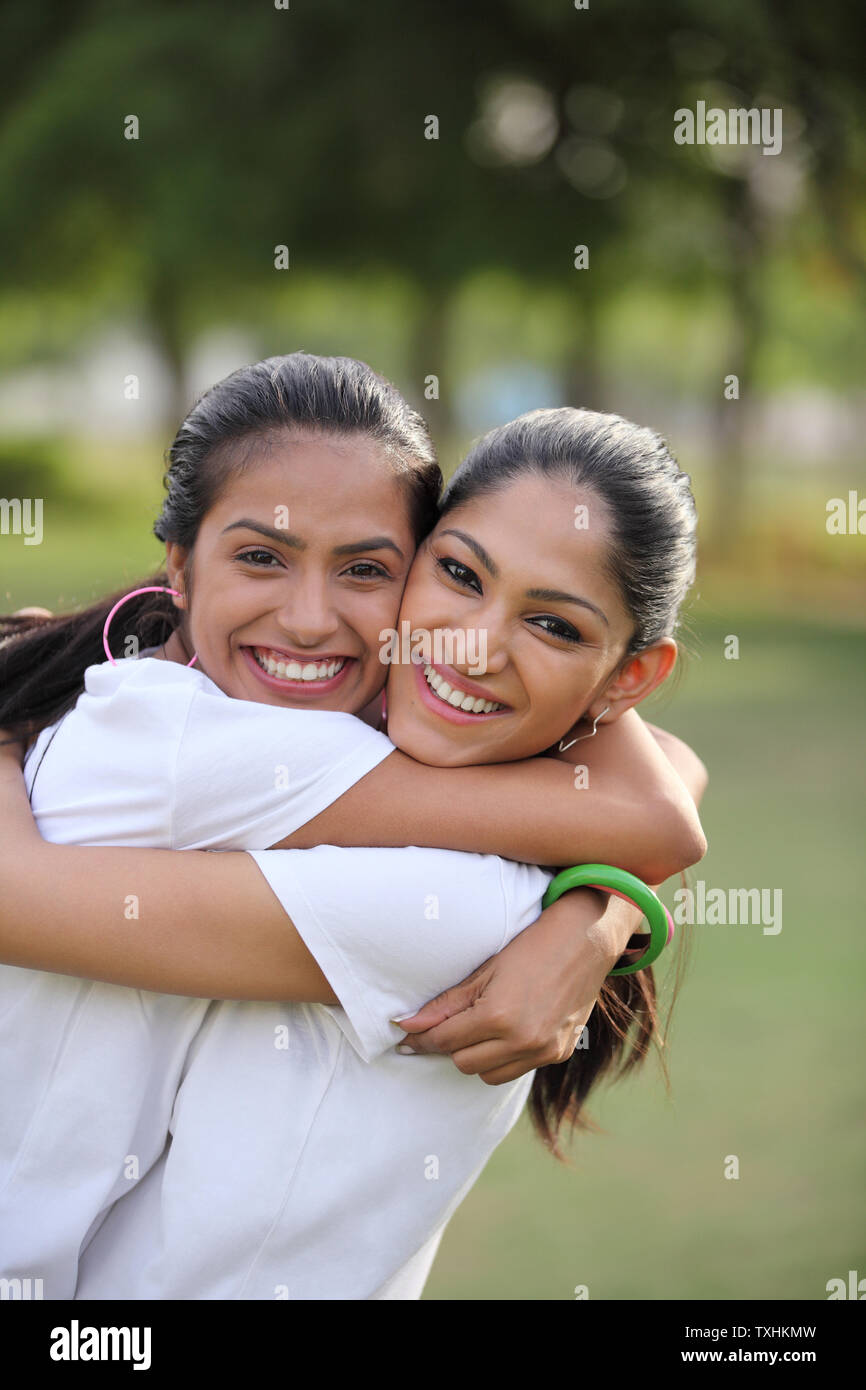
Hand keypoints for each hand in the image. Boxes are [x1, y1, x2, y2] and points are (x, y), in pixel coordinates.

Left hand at [392, 890, 630, 1084]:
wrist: (585, 941)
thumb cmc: (530, 947)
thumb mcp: (484, 971)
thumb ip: (446, 1004)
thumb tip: (406, 1026)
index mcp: (499, 1016)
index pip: (445, 1041)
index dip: (422, 1038)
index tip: (407, 1036)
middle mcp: (523, 1040)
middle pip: (464, 1064)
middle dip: (451, 1046)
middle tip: (450, 1024)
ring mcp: (543, 1051)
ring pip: (488, 1075)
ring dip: (477, 1057)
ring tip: (479, 1029)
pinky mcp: (558, 1054)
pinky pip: (516, 1070)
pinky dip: (504, 1058)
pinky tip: (506, 1033)